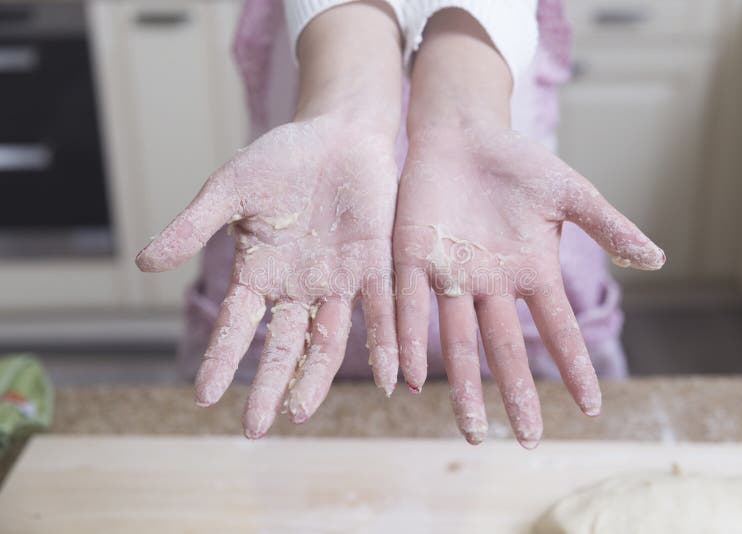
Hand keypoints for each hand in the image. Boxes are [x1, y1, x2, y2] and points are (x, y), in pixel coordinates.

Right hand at [136, 116, 398, 436]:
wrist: (337, 134)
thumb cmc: (280, 158)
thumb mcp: (230, 189)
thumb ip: (193, 226)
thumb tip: (143, 263)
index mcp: (260, 272)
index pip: (236, 326)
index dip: (220, 360)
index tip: (203, 398)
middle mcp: (298, 287)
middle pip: (284, 345)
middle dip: (270, 386)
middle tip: (255, 429)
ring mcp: (338, 281)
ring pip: (329, 340)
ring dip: (317, 377)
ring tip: (301, 412)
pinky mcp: (375, 267)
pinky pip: (381, 312)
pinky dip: (386, 344)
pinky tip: (390, 379)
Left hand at [393, 124, 664, 447]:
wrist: (463, 134)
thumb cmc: (518, 163)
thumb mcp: (568, 192)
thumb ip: (606, 226)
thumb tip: (658, 260)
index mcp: (531, 272)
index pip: (558, 329)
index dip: (574, 367)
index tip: (592, 410)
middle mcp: (492, 285)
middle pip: (506, 349)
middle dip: (518, 394)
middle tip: (529, 442)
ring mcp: (451, 276)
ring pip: (457, 342)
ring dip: (464, 387)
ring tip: (472, 432)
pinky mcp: (413, 260)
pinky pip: (410, 307)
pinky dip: (410, 341)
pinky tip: (411, 380)